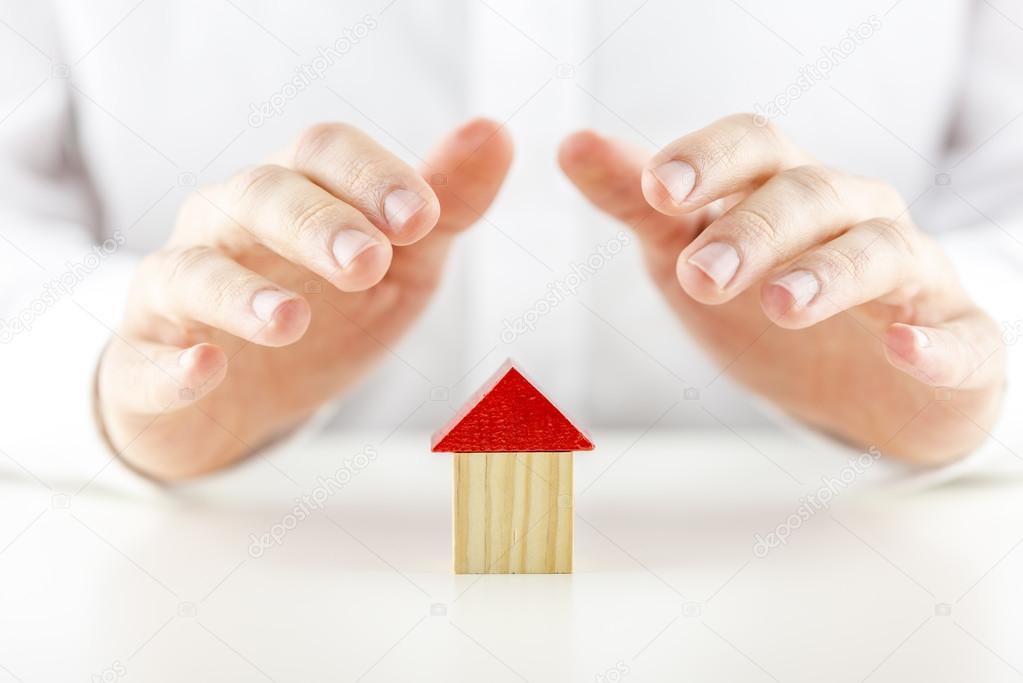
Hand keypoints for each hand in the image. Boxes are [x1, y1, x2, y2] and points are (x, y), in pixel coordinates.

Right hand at [98, 119, 512, 478]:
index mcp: (298, 191)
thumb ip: (445, 204)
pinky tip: (204, 371)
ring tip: (291, 322)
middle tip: (367, 262)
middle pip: (260, 196)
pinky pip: (144, 359)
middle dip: (315, 224)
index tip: (423, 218)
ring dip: (239, 293)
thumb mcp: (402, 261)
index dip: (372, 177)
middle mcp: (230, 224)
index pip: (324, 153)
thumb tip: (496, 133)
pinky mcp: (148, 358)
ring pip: (194, 271)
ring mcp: (180, 291)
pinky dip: (169, 366)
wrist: (248, 397)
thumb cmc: (330, 311)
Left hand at [560, 114, 1004, 463]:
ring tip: (780, 304)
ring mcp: (911, 276)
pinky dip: (936, 343)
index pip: (756, 146)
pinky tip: (905, 350)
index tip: (657, 190)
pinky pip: (959, 336)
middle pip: (811, 194)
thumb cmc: (767, 303)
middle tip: (699, 275)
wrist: (860, 388)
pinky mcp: (956, 339)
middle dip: (754, 228)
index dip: (709, 160)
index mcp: (784, 190)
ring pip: (882, 251)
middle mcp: (852, 216)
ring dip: (831, 272)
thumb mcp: (688, 251)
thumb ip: (636, 203)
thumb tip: (571, 144)